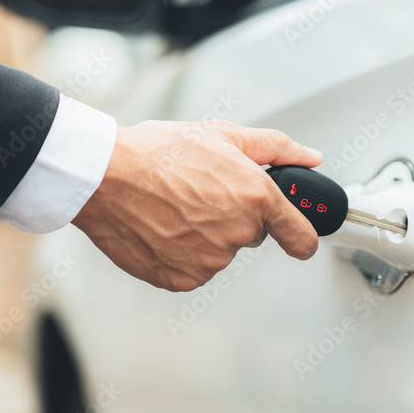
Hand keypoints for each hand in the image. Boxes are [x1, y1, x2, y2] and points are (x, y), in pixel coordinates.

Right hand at [71, 120, 322, 291]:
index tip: (300, 240)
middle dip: (234, 217)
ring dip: (205, 235)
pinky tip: (163, 227)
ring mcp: (210, 260)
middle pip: (251, 235)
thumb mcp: (222, 134)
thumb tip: (309, 157)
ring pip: (220, 252)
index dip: (302, 237)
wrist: (104, 176)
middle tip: (200, 193)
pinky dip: (181, 253)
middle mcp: (237, 232)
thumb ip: (276, 148)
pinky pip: (194, 269)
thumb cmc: (156, 153)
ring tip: (175, 207)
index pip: (300, 235)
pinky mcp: (182, 278)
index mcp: (255, 196)